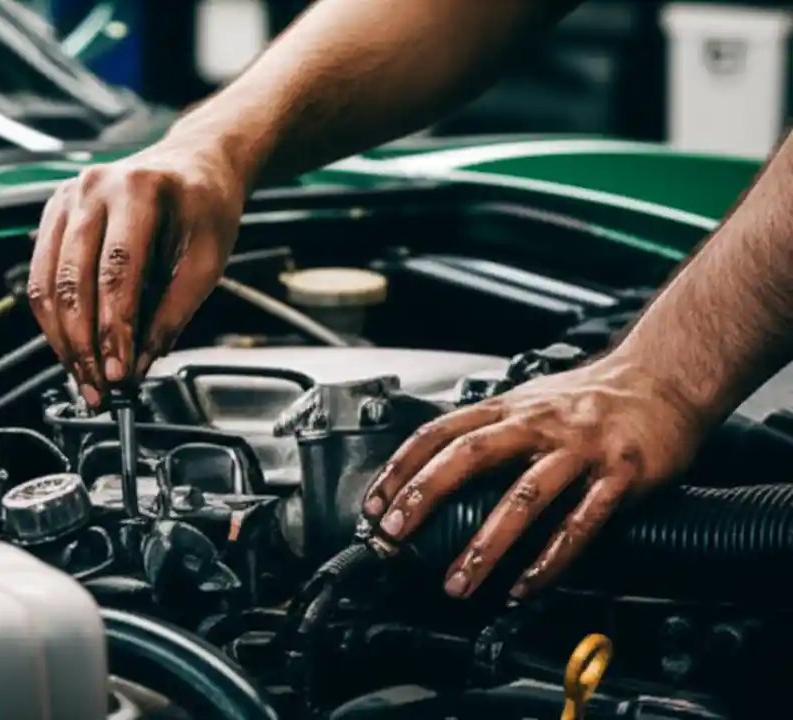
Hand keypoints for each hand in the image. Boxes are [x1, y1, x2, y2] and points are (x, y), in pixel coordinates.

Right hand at [27, 137, 246, 406]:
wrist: (194, 162)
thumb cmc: (205, 205)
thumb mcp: (207, 260)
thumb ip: (173, 314)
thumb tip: (139, 365)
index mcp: (139, 191)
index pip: (117, 273)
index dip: (114, 330)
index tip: (119, 373)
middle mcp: (94, 189)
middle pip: (73, 281)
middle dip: (83, 345)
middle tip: (98, 388)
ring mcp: (67, 199)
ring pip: (48, 284)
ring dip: (63, 340)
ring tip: (83, 378)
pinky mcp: (55, 215)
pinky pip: (41, 277)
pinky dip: (53, 321)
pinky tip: (71, 349)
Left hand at [362, 354, 708, 599]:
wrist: (666, 376)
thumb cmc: (591, 398)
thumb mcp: (529, 402)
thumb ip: (488, 430)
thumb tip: (434, 465)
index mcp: (508, 408)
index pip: (439, 432)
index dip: (401, 468)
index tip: (374, 505)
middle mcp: (537, 424)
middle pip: (469, 456)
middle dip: (425, 496)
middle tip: (395, 535)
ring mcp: (579, 448)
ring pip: (524, 496)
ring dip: (486, 544)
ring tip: (459, 582)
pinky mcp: (621, 473)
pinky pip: (582, 521)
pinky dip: (551, 558)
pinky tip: (527, 584)